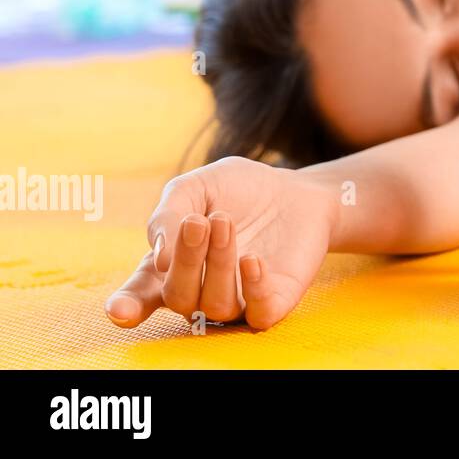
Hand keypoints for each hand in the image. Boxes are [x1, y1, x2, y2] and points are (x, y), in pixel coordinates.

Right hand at [104, 157, 340, 330]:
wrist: (296, 190)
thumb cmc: (239, 190)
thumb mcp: (196, 186)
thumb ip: (167, 214)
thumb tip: (158, 258)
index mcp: (170, 267)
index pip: (141, 296)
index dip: (127, 306)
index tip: (119, 310)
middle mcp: (199, 290)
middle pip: (179, 296)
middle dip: (186, 260)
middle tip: (200, 222)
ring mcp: (236, 300)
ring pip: (215, 305)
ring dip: (218, 264)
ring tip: (225, 222)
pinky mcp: (272, 302)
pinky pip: (258, 314)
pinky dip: (252, 289)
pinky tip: (251, 260)